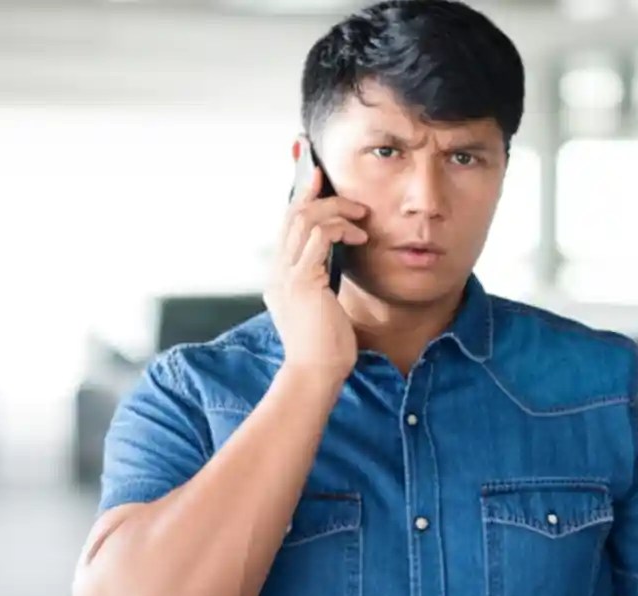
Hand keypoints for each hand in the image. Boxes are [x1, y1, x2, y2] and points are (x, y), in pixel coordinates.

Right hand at [264, 165, 368, 383]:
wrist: (317, 373)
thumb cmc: (325, 347)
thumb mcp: (321, 305)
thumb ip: (320, 280)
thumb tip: (335, 258)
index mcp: (279, 278)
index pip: (286, 227)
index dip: (300, 199)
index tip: (316, 179)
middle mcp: (277, 272)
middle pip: (291, 215)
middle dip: (315, 193)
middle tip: (340, 187)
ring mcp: (286, 275)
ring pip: (304, 219)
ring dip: (336, 211)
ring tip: (360, 216)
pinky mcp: (302, 281)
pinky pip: (319, 236)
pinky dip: (341, 228)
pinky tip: (359, 236)